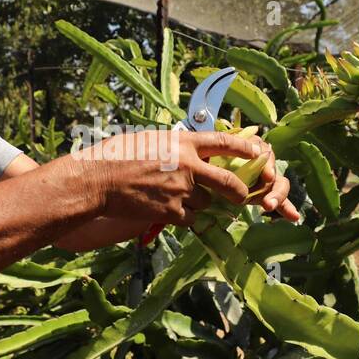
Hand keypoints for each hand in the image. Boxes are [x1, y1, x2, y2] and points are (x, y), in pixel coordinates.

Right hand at [72, 130, 259, 226]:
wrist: (100, 179)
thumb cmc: (118, 155)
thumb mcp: (151, 140)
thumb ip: (175, 146)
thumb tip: (187, 148)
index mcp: (184, 143)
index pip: (224, 142)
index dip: (245, 147)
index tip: (258, 150)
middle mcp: (189, 166)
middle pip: (228, 181)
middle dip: (238, 190)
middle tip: (240, 194)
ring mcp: (182, 190)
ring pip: (206, 203)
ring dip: (198, 204)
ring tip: (177, 199)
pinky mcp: (172, 212)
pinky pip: (190, 219)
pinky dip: (185, 218)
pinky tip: (169, 212)